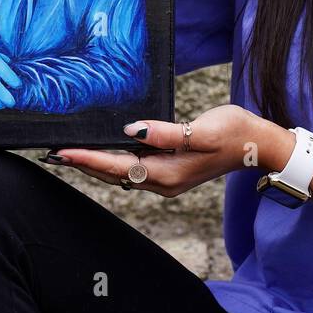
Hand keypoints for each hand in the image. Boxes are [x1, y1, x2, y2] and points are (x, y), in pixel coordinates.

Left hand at [48, 104, 288, 197]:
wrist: (259, 145)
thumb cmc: (234, 134)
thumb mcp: (200, 130)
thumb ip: (164, 133)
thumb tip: (130, 131)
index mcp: (166, 173)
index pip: (116, 166)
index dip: (87, 159)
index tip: (61, 152)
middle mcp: (162, 181)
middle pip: (114, 174)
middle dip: (83, 163)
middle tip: (53, 152)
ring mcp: (167, 178)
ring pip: (123, 172)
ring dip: (97, 163)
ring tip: (70, 151)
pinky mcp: (172, 171)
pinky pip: (135, 167)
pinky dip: (115, 160)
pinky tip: (106, 150)